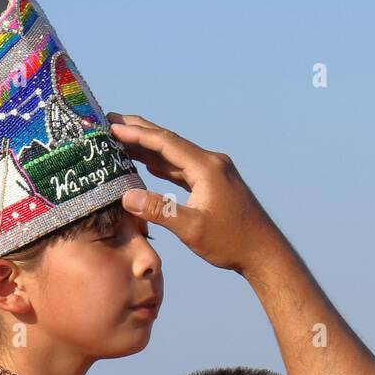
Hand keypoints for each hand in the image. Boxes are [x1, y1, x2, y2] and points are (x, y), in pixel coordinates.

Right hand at [107, 113, 283, 272]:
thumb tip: (127, 196)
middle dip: (139, 132)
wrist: (264, 252)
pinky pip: (182, 168)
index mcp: (206, 167)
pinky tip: (147, 163)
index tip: (111, 127)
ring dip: (148, 148)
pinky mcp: (213, 183)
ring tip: (121, 141)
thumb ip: (160, 211)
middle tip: (110, 122)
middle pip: (169, 142)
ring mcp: (213, 172)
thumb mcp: (192, 229)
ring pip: (175, 154)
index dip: (137, 134)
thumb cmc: (232, 242)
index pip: (166, 143)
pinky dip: (162, 164)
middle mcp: (211, 162)